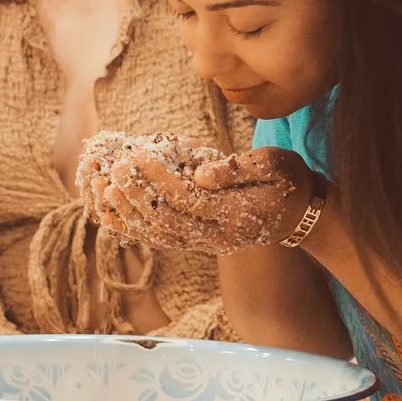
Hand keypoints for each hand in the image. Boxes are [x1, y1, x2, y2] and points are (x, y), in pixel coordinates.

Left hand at [81, 134, 311, 253]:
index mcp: (236, 215)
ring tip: (101, 188)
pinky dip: (133, 230)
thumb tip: (200, 175)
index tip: (137, 155)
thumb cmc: (288, 180)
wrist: (299, 215)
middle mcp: (218, 237)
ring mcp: (208, 245)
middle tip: (114, 168)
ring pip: (159, 237)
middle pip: (167, 221)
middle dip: (137, 195)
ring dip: (127, 214)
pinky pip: (161, 242)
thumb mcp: (275, 165)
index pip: (187, 200)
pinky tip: (109, 214)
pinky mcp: (200, 244)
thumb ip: (239, 169)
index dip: (158, 179)